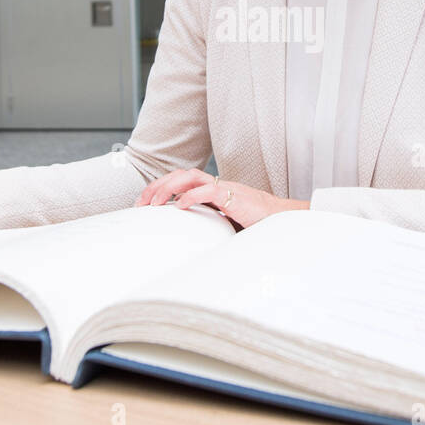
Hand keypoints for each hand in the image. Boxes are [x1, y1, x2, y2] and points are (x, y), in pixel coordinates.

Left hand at [133, 168, 307, 229]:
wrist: (283, 222)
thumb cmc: (257, 227)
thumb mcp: (225, 229)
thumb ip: (208, 230)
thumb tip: (185, 249)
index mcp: (213, 192)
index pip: (181, 181)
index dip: (160, 189)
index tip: (144, 204)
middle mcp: (217, 186)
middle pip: (181, 175)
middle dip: (158, 186)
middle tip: (141, 202)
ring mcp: (226, 189)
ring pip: (190, 176)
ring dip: (169, 187)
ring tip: (155, 202)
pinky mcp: (235, 196)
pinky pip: (209, 191)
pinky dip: (191, 196)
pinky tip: (179, 206)